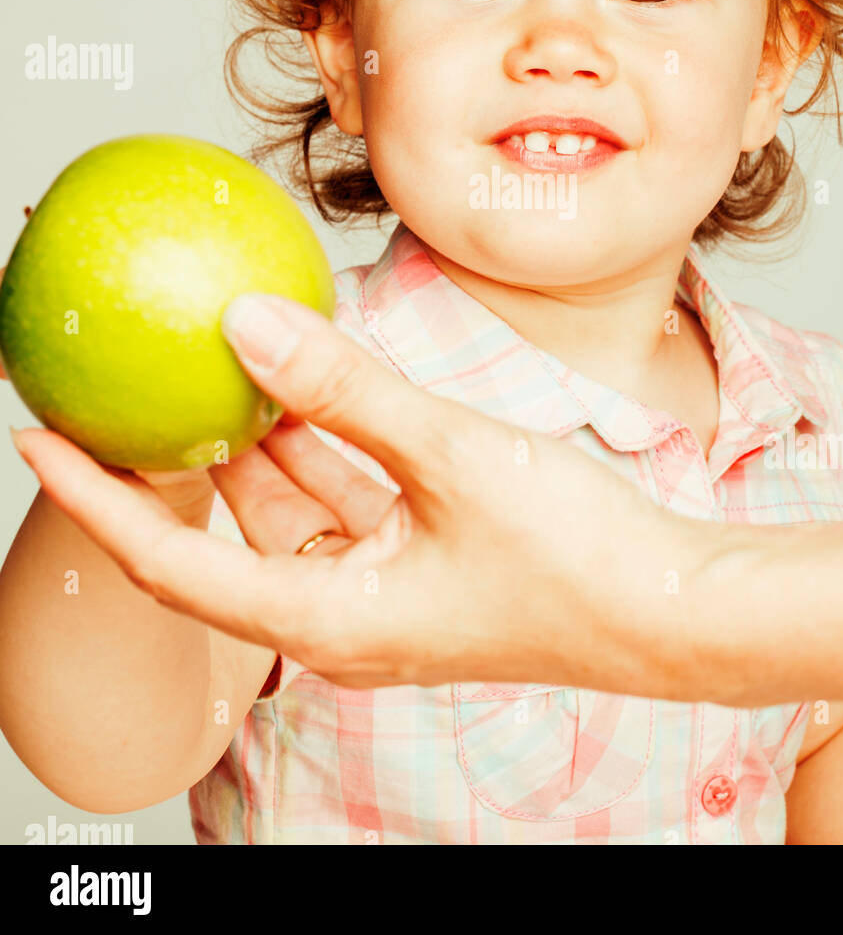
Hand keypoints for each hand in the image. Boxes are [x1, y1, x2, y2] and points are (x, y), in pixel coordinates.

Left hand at [10, 293, 697, 692]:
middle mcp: (343, 619)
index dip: (96, 500)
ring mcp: (386, 596)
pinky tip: (311, 384)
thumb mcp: (449, 454)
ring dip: (257, 445)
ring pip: (291, 515)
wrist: (677, 607)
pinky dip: (323, 448)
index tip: (38, 436)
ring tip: (215, 365)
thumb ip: (344, 387)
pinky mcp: (424, 568)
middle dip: (173, 466)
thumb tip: (245, 322)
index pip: (174, 562)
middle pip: (223, 539)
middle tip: (128, 387)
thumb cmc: (576, 555)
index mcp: (329, 620)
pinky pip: (348, 504)